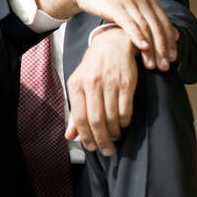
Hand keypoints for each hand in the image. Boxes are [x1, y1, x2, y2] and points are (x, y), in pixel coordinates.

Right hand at [38, 0, 178, 70]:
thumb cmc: (110, 4)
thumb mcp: (132, 11)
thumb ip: (149, 21)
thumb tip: (174, 34)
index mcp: (149, 2)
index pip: (165, 24)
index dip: (171, 42)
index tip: (173, 59)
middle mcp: (143, 1)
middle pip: (157, 28)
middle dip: (163, 49)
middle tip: (165, 66)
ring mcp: (130, 3)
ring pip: (145, 28)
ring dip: (151, 48)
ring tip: (152, 64)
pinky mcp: (116, 7)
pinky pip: (130, 24)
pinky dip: (138, 36)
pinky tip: (142, 48)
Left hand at [65, 26, 137, 155]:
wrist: (112, 45)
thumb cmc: (92, 70)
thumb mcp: (78, 86)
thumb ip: (75, 112)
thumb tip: (69, 136)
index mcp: (76, 85)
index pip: (79, 118)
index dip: (85, 136)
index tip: (91, 148)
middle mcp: (92, 83)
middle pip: (96, 120)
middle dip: (101, 139)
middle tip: (106, 151)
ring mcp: (110, 82)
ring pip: (112, 116)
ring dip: (114, 132)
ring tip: (114, 138)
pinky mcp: (127, 81)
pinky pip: (126, 108)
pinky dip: (124, 121)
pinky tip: (123, 125)